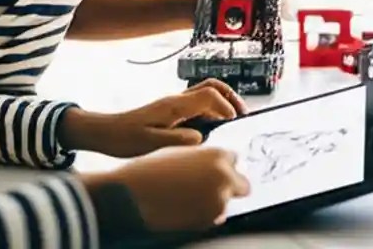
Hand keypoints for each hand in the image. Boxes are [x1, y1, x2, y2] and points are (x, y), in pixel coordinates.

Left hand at [61, 79, 247, 157]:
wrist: (105, 133)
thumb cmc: (124, 139)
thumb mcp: (151, 144)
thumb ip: (178, 140)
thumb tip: (202, 137)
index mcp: (175, 105)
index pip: (210, 94)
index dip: (226, 106)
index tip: (234, 122)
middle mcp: (177, 100)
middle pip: (212, 85)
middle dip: (231, 97)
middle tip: (242, 115)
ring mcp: (175, 103)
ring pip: (207, 91)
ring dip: (224, 101)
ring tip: (233, 120)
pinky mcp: (173, 110)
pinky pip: (199, 102)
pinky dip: (213, 109)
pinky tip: (213, 126)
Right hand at [86, 146, 249, 230]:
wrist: (130, 196)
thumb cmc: (149, 170)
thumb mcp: (179, 152)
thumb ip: (201, 157)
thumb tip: (212, 163)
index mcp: (217, 155)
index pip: (234, 159)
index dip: (221, 165)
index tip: (211, 170)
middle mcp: (224, 177)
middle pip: (241, 183)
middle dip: (228, 185)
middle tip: (207, 188)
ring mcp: (218, 201)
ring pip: (227, 202)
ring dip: (215, 201)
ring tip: (188, 198)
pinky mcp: (209, 220)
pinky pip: (215, 217)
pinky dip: (206, 214)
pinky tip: (185, 208)